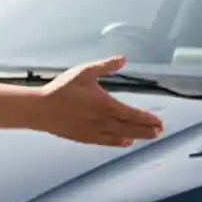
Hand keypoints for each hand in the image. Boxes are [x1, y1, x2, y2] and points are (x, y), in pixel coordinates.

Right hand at [37, 55, 163, 145]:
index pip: (132, 113)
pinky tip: (127, 142)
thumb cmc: (62, 89)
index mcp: (105, 104)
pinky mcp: (85, 137)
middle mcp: (102, 120)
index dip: (146, 118)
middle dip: (147, 129)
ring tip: (150, 137)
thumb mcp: (85, 71)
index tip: (158, 121)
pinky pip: (107, 141)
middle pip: (130, 126)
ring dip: (137, 136)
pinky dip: (118, 143)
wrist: (41, 109)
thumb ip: (106, 66)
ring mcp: (94, 131)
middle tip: (159, 131)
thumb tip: (123, 59)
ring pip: (121, 135)